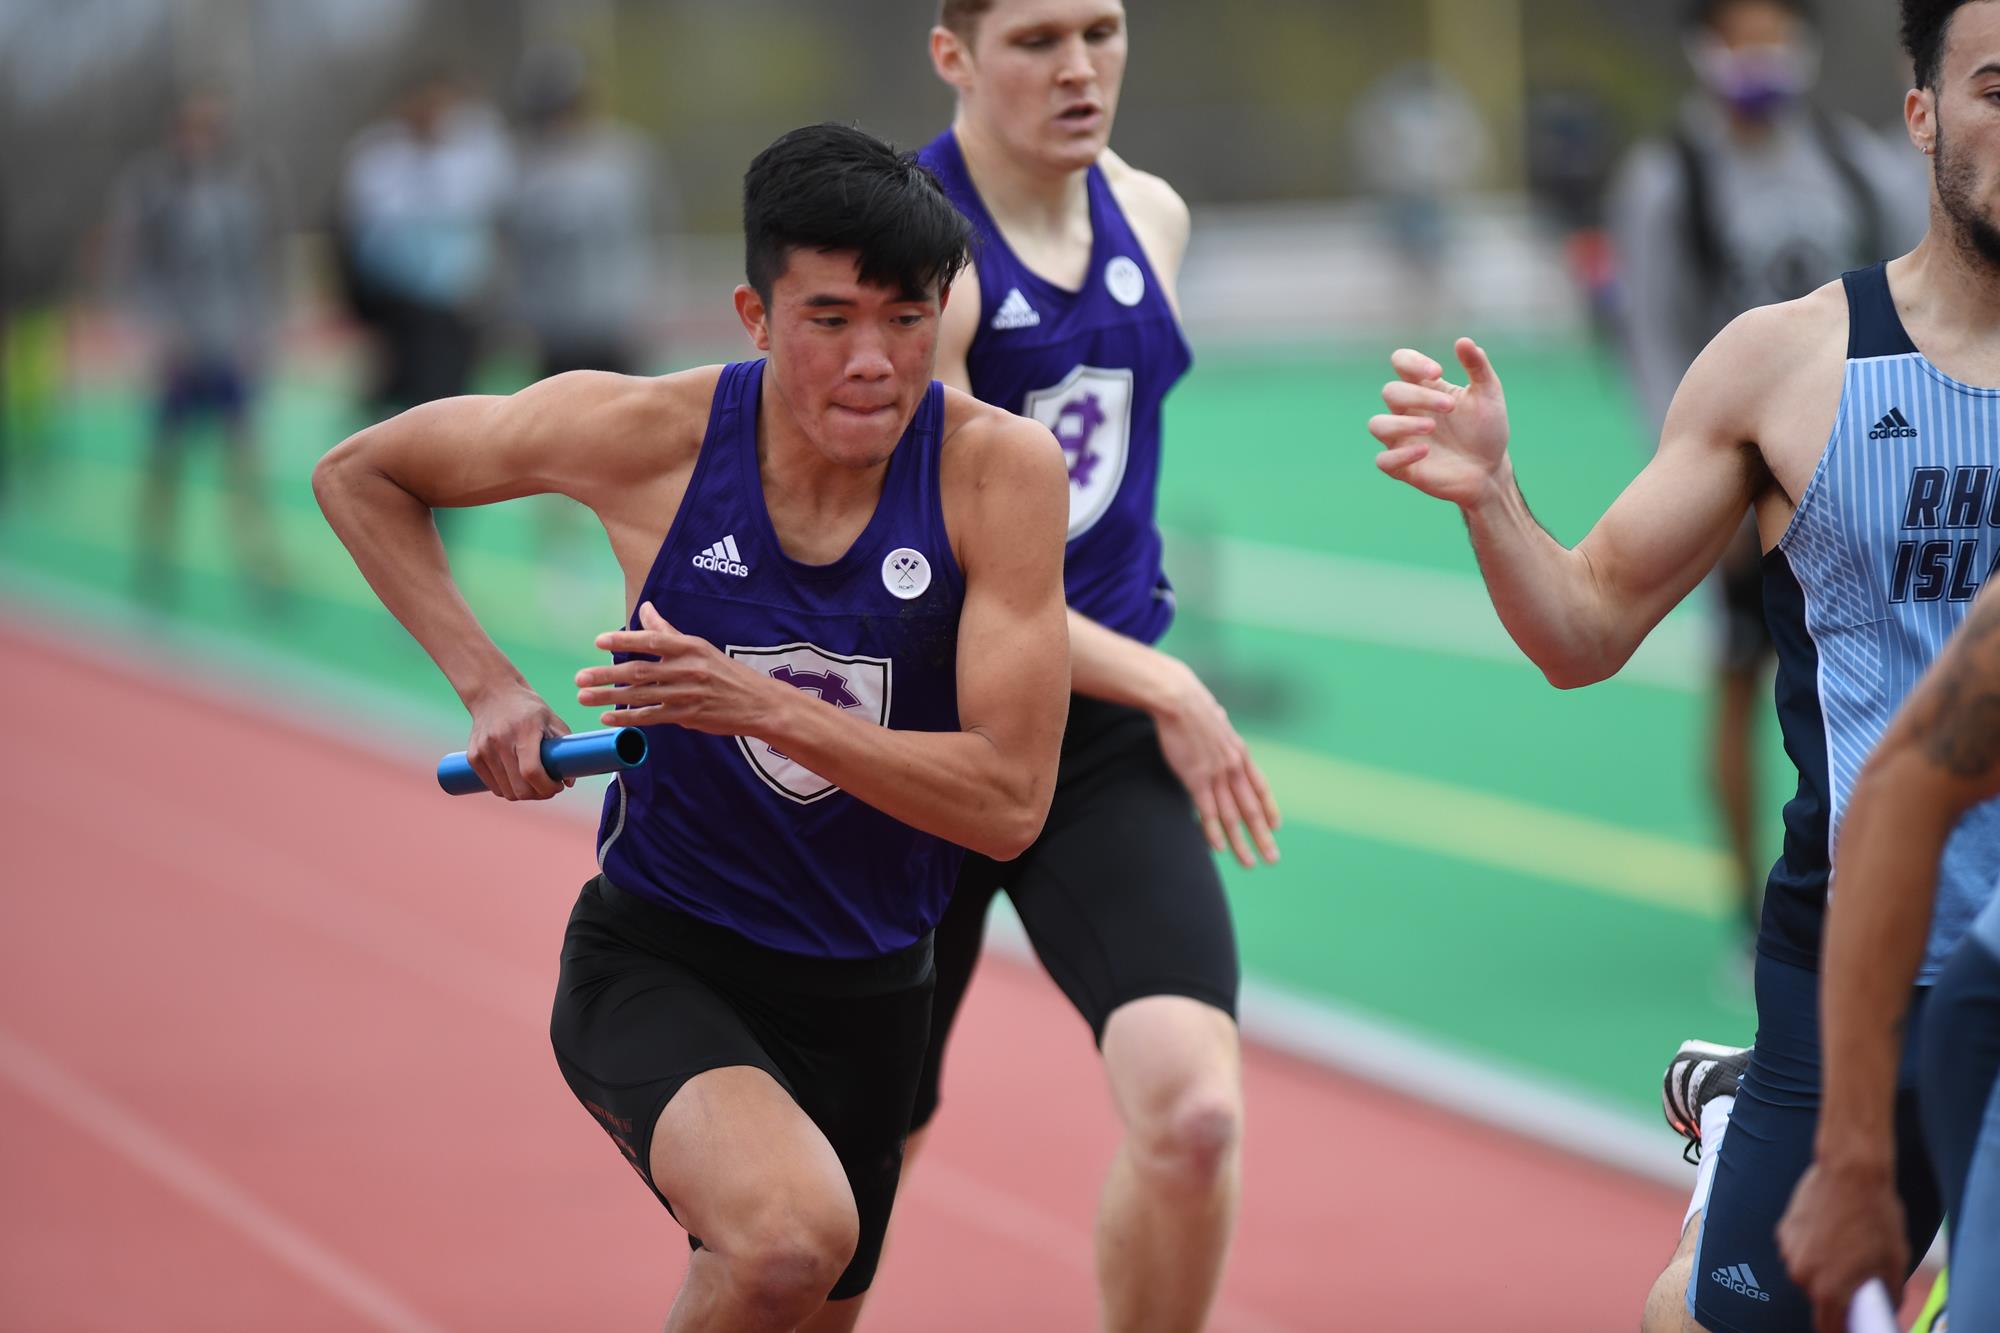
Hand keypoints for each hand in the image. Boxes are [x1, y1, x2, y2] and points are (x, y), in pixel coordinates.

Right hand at [463, 685, 571, 800]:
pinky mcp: (473, 757)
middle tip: (548, 788)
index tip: (558, 786)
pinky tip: (518, 780)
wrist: (493, 693)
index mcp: (524, 730)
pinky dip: (508, 790)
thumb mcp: (552, 720)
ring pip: (506, 792)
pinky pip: (493, 787)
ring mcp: (484, 750)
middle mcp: (500, 741)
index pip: (532, 772)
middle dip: (539, 794)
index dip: (547, 787)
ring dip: (524, 794)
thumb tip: (569, 782)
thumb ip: (564, 748)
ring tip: (534, 784)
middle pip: (519, 788)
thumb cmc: (529, 709)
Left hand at [577, 601, 768, 733]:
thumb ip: (668, 632)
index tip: (599, 641)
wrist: (758, 703)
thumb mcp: (700, 647)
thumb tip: (645, 609)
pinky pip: (652, 717)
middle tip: (580, 677)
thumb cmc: (726, 673)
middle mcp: (687, 669)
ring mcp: (687, 694)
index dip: (624, 640)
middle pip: (640, 671)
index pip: (652, 640)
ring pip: (641, 695)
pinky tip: (608, 718)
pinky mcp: (687, 715)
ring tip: (584, 696)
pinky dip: (628, 718)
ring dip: (609, 696)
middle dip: (606, 674)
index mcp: (690, 647)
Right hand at [1152, 662, 1280, 868]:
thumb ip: (1219, 721)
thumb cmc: (1191, 702)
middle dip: (1263, 837)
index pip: (1260, 787)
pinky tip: (1219, 848)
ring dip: (1241, 843)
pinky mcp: (1196, 778)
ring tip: (1249, 863)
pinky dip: (1214, 831)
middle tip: (1273, 858)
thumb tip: (1220, 712)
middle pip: (1251, 809)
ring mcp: (1216, 774)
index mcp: (1240, 752)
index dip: (1269, 808)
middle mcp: (1234, 767)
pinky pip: (1207, 811)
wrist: (1179, 698)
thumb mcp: (1214, 713)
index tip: (1276, 826)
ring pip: (1232, 816)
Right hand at [1369, 338, 1511, 506]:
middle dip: (1418, 396)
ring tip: (1431, 427)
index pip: (1401, 362)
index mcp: (1425, 388)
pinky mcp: (1403, 468)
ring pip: (1377, 425)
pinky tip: (1425, 451)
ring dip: (1402, 424)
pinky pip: (1383, 460)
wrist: (1491, 471)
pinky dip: (1400, 454)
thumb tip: (1463, 341)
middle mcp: (1408, 411)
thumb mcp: (1489, 394)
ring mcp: (1402, 440)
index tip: (1437, 372)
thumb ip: (1477, 367)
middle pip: (1391, 392)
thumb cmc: (1487, 430)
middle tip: (1450, 407)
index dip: (1412, 362)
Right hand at [1776, 1159, 1907, 1332]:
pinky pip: (1799, 1250)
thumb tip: (1888, 1308)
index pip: (1828, 1328)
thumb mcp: (1895, 1260)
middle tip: (1858, 1274)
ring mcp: (1790, 1251)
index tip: (1852, 1325)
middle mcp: (1803, 1274)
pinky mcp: (1784, 1230)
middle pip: (1819, 1298)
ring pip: (1808, 1272)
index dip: (1842, 1330)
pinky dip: (1813, 1246)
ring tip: (1846, 1244)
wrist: (1850, 1171)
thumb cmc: (1875, 1214)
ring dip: (1824, 1267)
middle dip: (1837, 1292)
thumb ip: (1890, 1293)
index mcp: (1829, 1288)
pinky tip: (1832, 1227)